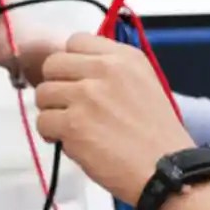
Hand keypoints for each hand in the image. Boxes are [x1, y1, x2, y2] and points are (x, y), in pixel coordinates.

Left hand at [35, 33, 194, 204]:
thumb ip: (113, 72)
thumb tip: (77, 72)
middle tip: (67, 104)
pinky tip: (69, 141)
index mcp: (124, 57)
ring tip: (69, 126)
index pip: (77, 40)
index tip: (76, 79)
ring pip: (43, 93)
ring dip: (52, 111)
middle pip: (53, 64)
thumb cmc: (158, 135)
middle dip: (55, 85)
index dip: (71, 62)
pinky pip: (43, 121)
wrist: (166, 168)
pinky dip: (51, 134)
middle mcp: (104, 69)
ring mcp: (86, 95)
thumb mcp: (145, 84)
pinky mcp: (73, 124)